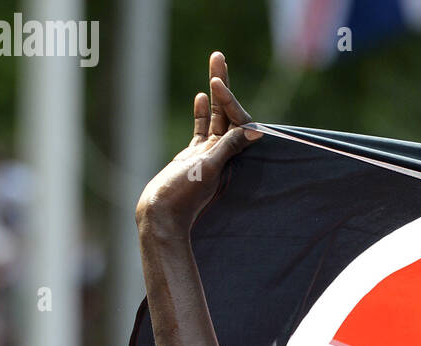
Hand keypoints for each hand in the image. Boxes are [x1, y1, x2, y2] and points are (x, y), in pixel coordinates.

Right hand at [135, 50, 259, 237]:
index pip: (234, 120)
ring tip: (215, 67)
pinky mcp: (194, 158)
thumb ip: (229, 148)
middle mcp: (221, 153)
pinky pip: (203, 131)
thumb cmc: (183, 195)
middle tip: (218, 56)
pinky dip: (204, 114)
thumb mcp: (208, 169)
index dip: (227, 99)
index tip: (218, 82)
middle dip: (223, 85)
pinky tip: (203, 97)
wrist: (162, 215)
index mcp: (228, 156)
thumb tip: (258, 132)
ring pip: (215, 118)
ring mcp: (208, 154)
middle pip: (227, 113)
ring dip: (215, 93)